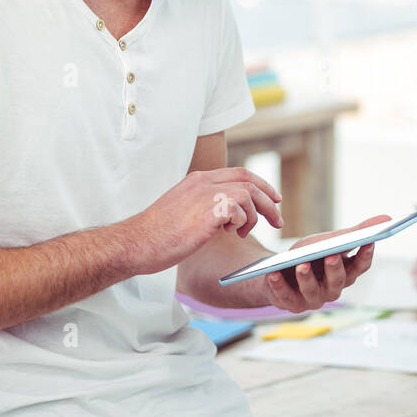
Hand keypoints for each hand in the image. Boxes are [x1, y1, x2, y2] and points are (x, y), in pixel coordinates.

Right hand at [132, 167, 282, 274]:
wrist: (138, 243)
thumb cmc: (158, 235)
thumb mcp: (184, 211)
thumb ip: (205, 205)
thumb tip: (228, 215)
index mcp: (198, 180)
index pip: (238, 173)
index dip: (261, 184)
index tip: (275, 198)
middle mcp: (204, 183)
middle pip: (249, 181)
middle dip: (269, 201)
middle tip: (278, 220)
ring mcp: (206, 194)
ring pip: (248, 195)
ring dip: (254, 216)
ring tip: (241, 232)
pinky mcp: (209, 210)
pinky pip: (240, 211)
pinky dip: (241, 223)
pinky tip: (229, 234)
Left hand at [262, 215, 391, 312]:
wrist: (278, 271)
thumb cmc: (309, 255)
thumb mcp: (329, 240)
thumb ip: (355, 232)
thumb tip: (387, 217)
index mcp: (346, 274)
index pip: (360, 267)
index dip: (365, 255)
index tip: (370, 239)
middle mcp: (332, 290)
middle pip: (338, 281)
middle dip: (334, 269)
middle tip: (332, 255)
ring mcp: (312, 299)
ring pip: (312, 291)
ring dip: (307, 278)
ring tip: (301, 265)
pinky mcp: (290, 304)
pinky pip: (285, 296)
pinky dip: (279, 284)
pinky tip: (274, 273)